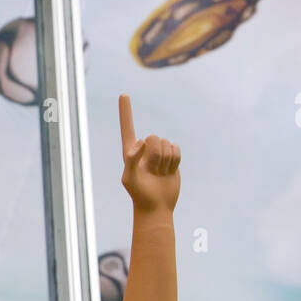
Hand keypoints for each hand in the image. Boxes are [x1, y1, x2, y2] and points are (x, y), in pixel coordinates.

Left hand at [119, 94, 180, 213]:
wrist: (157, 206)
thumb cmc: (140, 194)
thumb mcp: (130, 179)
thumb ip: (133, 159)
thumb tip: (141, 141)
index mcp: (130, 151)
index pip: (127, 127)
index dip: (126, 111)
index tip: (123, 94)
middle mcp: (144, 149)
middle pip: (154, 138)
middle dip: (155, 155)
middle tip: (152, 171)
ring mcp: (158, 152)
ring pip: (167, 143)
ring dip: (165, 160)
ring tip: (159, 173)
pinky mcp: (172, 158)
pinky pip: (176, 148)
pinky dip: (175, 160)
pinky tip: (169, 171)